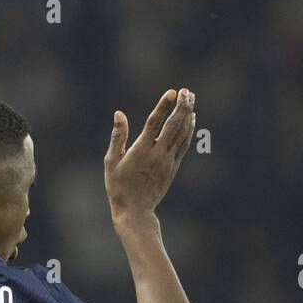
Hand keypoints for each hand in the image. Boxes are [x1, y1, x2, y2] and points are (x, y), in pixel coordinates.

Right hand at [104, 88, 194, 225]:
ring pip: (182, 133)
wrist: (135, 211)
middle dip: (181, 106)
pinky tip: (191, 119)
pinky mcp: (173, 167)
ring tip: (190, 99)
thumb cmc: (118, 187)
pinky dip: (189, 130)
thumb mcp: (111, 162)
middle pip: (173, 125)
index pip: (154, 123)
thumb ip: (117, 136)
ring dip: (188, 115)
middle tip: (185, 91)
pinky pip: (184, 144)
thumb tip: (118, 113)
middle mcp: (157, 154)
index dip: (164, 106)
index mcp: (140, 151)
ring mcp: (168, 161)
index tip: (172, 91)